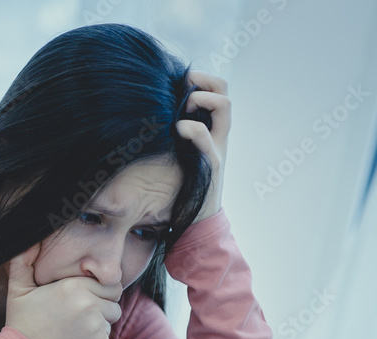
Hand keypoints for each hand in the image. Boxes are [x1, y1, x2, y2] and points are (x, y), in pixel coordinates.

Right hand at [5, 244, 122, 338]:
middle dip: (100, 308)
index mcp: (74, 287)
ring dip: (97, 326)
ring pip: (109, 323)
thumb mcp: (18, 290)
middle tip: (77, 317)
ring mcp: (97, 329)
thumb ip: (23, 262)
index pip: (110, 284)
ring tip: (73, 331)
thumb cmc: (22, 325)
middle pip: (114, 303)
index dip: (98, 292)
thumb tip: (30, 240)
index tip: (83, 300)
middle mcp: (89, 306)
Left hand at [176, 71, 229, 220]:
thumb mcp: (179, 155)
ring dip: (203, 98)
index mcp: (212, 130)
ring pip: (224, 107)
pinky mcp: (212, 164)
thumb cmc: (184, 187)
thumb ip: (173, 136)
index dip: (203, 78)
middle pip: (224, 91)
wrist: (198, 220)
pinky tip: (178, 129)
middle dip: (206, 80)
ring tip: (185, 107)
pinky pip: (207, 138)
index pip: (217, 90)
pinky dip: (193, 129)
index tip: (183, 80)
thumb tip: (151, 118)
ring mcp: (218, 147)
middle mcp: (219, 135)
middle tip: (187, 85)